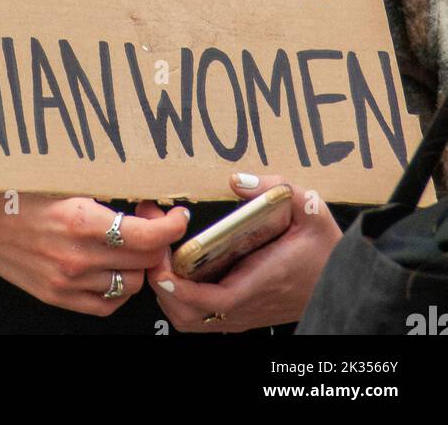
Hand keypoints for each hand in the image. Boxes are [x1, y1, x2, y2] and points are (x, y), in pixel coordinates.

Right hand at [0, 192, 191, 316]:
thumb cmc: (10, 190)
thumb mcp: (60, 177)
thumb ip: (102, 186)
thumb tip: (141, 183)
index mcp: (79, 219)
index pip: (149, 235)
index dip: (172, 225)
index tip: (177, 213)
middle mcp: (76, 257)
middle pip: (145, 261)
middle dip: (157, 239)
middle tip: (149, 216)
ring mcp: (66, 282)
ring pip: (130, 284)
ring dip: (139, 263)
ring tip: (130, 240)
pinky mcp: (56, 297)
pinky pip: (105, 304)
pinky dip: (117, 288)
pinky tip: (112, 265)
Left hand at [143, 172, 342, 332]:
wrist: (346, 280)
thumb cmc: (327, 246)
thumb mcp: (309, 207)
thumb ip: (275, 188)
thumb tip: (237, 180)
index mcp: (263, 280)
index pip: (211, 300)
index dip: (178, 289)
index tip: (161, 265)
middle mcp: (250, 304)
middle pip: (191, 317)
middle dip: (163, 288)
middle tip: (156, 250)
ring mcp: (247, 314)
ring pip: (194, 321)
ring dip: (171, 296)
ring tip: (165, 258)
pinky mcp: (246, 315)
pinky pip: (205, 318)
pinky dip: (184, 300)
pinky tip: (184, 269)